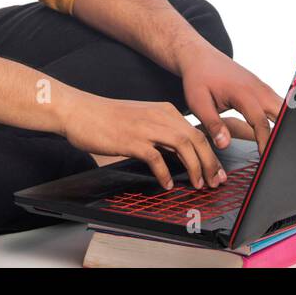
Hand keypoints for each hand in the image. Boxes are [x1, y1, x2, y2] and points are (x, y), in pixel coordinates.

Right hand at [59, 91, 226, 190]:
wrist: (80, 111)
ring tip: (197, 184)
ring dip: (194, 167)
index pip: (196, 132)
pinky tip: (166, 184)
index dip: (210, 153)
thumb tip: (179, 154)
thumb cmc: (108, 117)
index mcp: (164, 110)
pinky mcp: (131, 140)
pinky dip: (165, 173)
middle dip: (209, 162)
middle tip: (214, 181)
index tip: (216, 170)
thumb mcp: (142, 118)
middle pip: (196, 139)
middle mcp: (159, 116)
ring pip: (183, 145)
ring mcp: (146, 127)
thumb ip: (161, 132)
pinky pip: (156, 158)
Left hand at [177, 43, 284, 151]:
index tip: (266, 159)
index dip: (265, 143)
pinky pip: (279, 104)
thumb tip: (224, 144)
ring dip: (285, 126)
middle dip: (284, 135)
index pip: (261, 122)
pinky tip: (279, 132)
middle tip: (281, 154)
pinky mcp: (262, 88)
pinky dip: (282, 118)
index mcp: (243, 93)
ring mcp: (262, 87)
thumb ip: (212, 124)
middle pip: (282, 115)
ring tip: (282, 147)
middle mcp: (258, 88)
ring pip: (284, 108)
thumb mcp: (197, 102)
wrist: (199, 57)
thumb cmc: (198, 77)